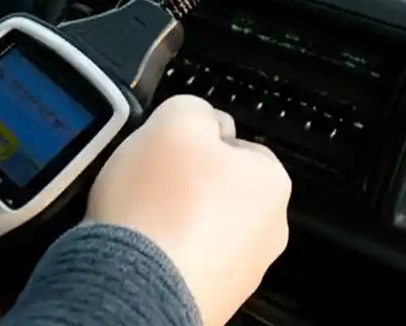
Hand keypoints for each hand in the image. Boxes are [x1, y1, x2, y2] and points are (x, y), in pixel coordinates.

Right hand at [86, 94, 291, 325]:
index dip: (194, 141)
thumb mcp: (175, 119)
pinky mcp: (213, 296)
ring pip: (203, 226)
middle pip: (220, 187)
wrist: (134, 288)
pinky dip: (167, 255)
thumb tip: (199, 116)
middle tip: (151, 183)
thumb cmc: (159, 208)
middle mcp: (269, 229)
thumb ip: (195, 108)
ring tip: (143, 220)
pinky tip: (145, 250)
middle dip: (187, 183)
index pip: (234, 143)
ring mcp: (243, 269)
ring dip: (175, 220)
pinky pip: (187, 261)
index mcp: (271, 181)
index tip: (168, 149)